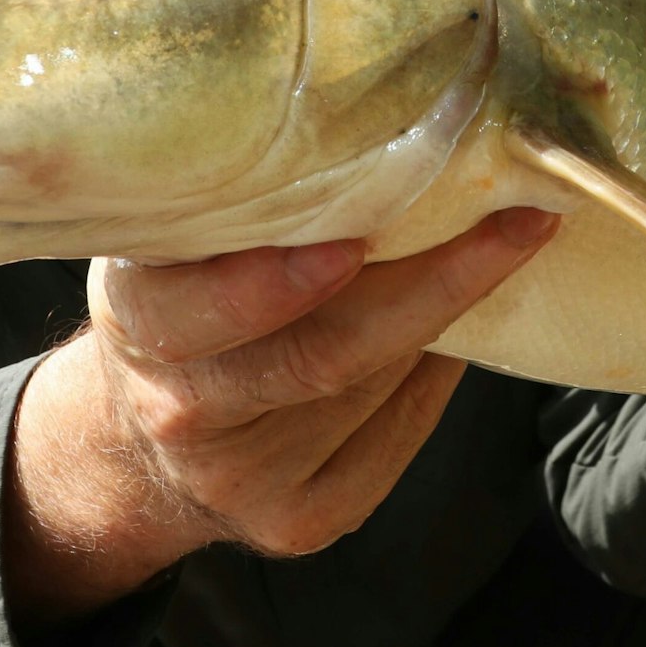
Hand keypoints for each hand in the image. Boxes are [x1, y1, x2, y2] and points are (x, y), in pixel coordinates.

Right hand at [3, 206, 556, 630]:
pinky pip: (394, 438)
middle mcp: (182, 413)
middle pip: (318, 357)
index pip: (194, 312)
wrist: (141, 441)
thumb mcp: (163, 246)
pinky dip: (433, 373)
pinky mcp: (300, 519)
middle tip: (511, 223)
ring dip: (440, 313)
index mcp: (135, 327)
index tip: (355, 240)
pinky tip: (456, 325)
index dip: (274, 284)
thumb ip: (227, 205)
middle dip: (426, 286)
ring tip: (502, 243)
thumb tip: (361, 127)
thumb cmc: (174, 300)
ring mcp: (242, 480)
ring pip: (369, 386)